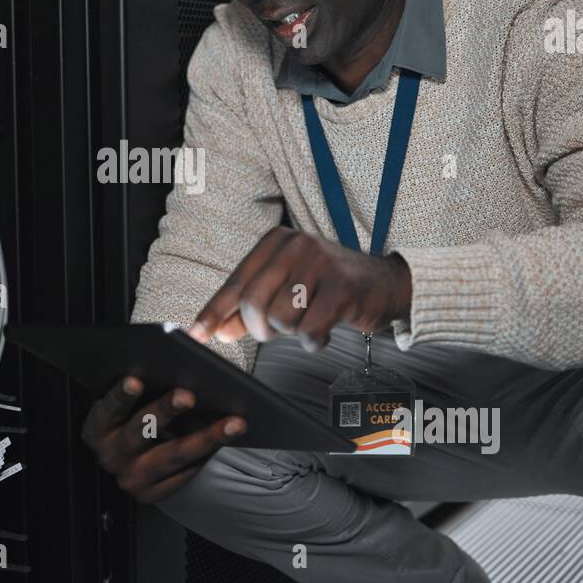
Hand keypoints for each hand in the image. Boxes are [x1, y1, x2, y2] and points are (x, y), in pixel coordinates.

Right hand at [79, 376, 246, 504]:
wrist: (128, 459)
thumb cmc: (132, 419)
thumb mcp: (128, 405)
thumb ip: (142, 390)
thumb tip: (175, 369)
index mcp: (98, 430)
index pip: (108, 409)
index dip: (121, 396)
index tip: (135, 380)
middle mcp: (111, 456)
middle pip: (141, 431)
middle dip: (165, 412)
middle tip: (188, 395)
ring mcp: (131, 478)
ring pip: (173, 456)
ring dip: (206, 438)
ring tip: (232, 423)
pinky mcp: (152, 494)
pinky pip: (184, 474)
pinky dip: (207, 455)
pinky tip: (225, 439)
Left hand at [187, 226, 411, 351]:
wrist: (386, 284)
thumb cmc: (328, 288)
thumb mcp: (285, 290)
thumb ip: (250, 308)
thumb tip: (217, 330)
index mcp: (277, 240)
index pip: (236, 282)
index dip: (214, 312)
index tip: (197, 334)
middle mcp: (297, 245)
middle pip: (253, 303)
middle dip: (259, 329)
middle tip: (273, 334)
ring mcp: (322, 263)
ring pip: (281, 318)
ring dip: (291, 333)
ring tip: (307, 322)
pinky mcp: (344, 288)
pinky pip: (310, 330)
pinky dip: (313, 341)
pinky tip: (323, 333)